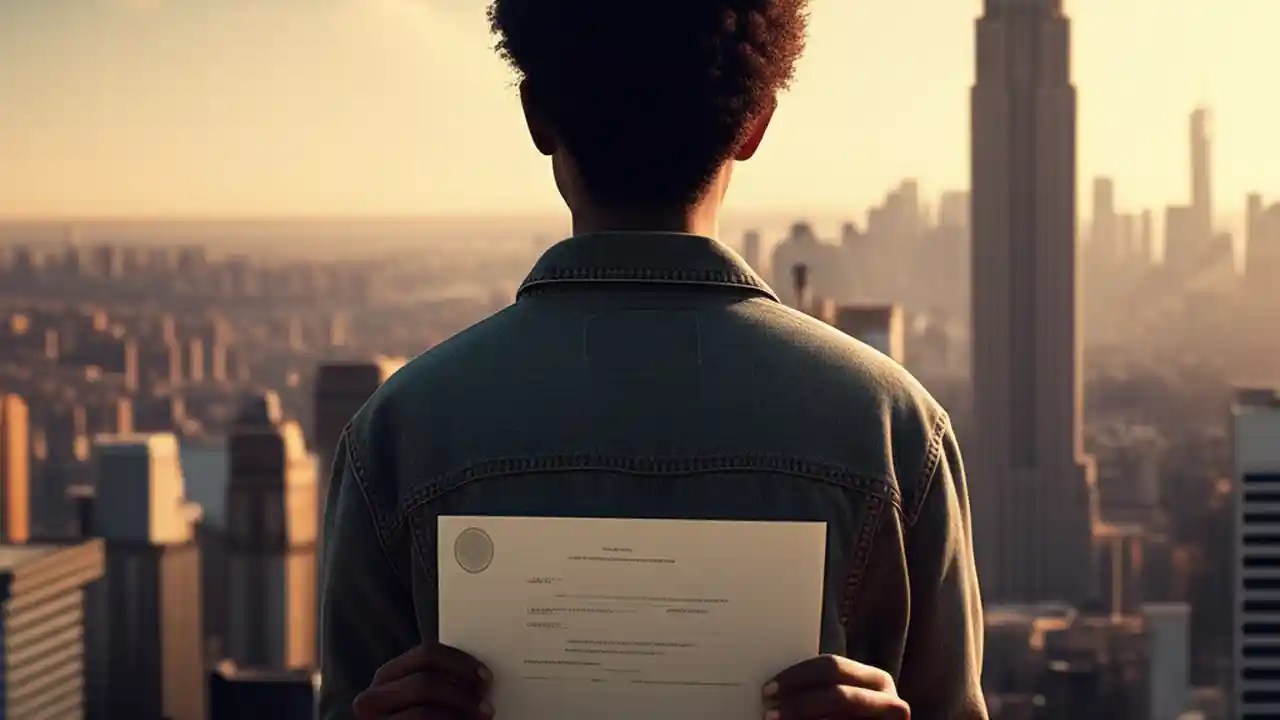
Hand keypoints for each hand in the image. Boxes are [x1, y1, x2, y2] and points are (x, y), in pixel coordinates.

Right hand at [353, 643, 494, 719]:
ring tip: (480, 719)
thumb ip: (441, 684)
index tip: (486, 676)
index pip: (426, 654)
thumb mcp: (425, 698)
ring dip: (458, 714)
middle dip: (461, 694)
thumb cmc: (420, 716)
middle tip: (486, 706)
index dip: (460, 662)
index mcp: (387, 677)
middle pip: (424, 682)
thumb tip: (479, 680)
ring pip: (424, 711)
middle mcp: (372, 697)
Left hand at [762, 655, 909, 718]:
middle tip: (769, 712)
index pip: (832, 666)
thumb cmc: (847, 717)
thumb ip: (819, 690)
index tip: (768, 688)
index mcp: (876, 680)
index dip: (797, 676)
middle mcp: (891, 702)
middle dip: (800, 704)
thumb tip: (772, 688)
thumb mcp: (839, 700)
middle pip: (839, 696)